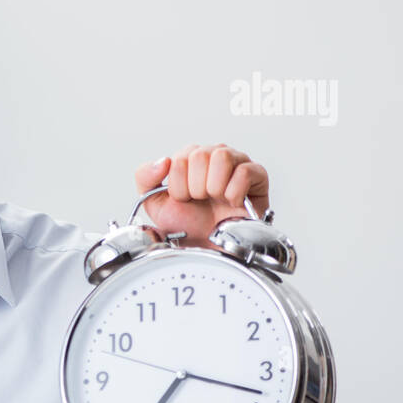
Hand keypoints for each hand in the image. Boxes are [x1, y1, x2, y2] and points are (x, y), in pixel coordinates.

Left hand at [133, 143, 269, 248]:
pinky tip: (232, 202)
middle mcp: (213, 156)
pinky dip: (234, 192)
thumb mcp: (155, 203)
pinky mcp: (257, 175)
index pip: (180, 157)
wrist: (209, 248)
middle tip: (202, 201)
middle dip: (195, 187)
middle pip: (200, 154)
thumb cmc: (188, 225)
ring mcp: (237, 163)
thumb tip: (162, 160)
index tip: (185, 199)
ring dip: (214, 187)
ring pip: (222, 156)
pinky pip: (245, 171)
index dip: (179, 185)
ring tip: (216, 200)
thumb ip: (145, 177)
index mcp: (190, 159)